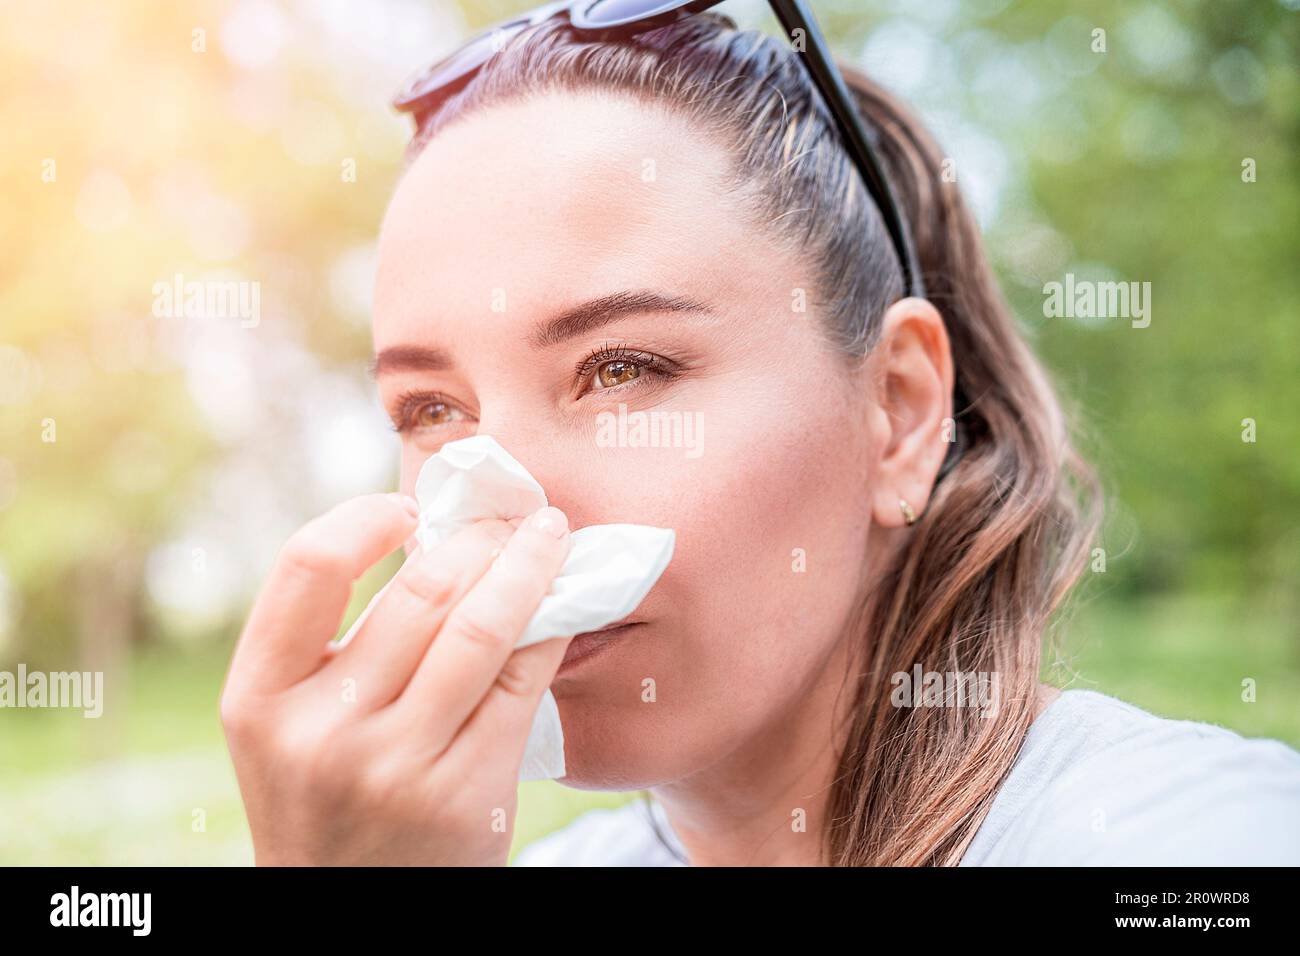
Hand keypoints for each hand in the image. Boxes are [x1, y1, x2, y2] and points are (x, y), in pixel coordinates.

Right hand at [219, 492, 572, 865]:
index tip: (408, 508)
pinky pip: (521, 683)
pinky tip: (562, 601)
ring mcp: (394, 766)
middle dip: (478, 538)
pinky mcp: (463, 794)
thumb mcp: (292, 723)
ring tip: (548, 536)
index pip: (308, 565)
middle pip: (419, 591)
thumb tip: (434, 535)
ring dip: (528, 566)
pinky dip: (549, 627)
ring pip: (481, 629)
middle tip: (509, 517)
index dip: (364, 518)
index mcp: (258, 698)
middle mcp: (319, 731)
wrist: (348, 906)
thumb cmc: (326, 791)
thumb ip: (334, 641)